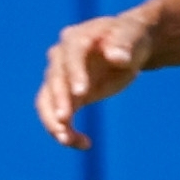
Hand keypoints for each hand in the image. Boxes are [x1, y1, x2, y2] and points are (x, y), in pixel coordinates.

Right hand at [36, 13, 155, 149]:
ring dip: (52, 121)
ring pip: (46, 100)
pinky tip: (83, 144)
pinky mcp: (64, 96)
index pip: (71, 55)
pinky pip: (56, 115)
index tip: (81, 93)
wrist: (128, 46)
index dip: (74, 72)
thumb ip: (125, 44)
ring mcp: (60, 77)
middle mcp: (62, 56)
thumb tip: (118, 57)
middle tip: (65, 122)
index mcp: (77, 37)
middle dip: (59, 101)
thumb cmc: (131, 37)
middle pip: (54, 79)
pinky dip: (65, 131)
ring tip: (68, 141)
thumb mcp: (133, 36)